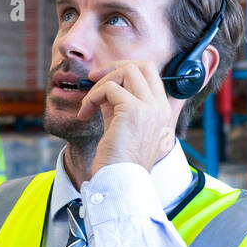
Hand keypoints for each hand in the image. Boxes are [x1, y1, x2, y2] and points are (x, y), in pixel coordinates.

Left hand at [79, 59, 176, 177]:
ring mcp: (149, 107)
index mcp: (162, 110)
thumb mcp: (121, 126)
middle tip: (94, 79)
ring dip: (101, 83)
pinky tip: (85, 114)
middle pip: (143, 65)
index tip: (104, 81)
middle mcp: (160, 106)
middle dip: (115, 67)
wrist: (121, 181)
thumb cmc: (119, 160)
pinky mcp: (132, 110)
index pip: (151, 74)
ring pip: (127, 71)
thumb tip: (105, 87)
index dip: (126, 71)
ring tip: (88, 104)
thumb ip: (118, 105)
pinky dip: (92, 97)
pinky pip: (109, 88)